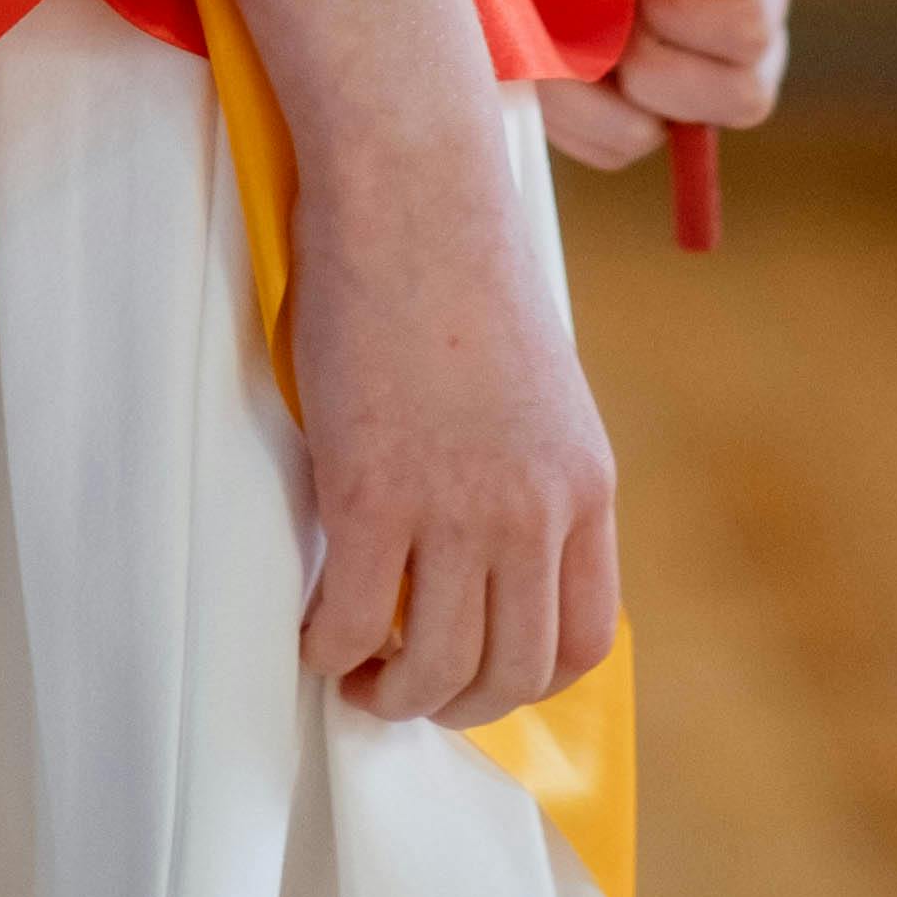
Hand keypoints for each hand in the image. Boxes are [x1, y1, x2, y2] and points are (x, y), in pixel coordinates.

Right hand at [286, 117, 622, 724]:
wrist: (414, 191)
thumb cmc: (458, 268)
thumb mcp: (535, 388)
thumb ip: (529, 471)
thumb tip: (489, 545)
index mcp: (584, 485)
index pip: (581, 641)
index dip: (524, 683)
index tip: (474, 674)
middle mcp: (536, 511)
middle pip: (510, 672)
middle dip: (451, 705)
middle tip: (400, 688)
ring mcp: (459, 506)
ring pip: (436, 664)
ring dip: (390, 692)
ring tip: (355, 674)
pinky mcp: (376, 491)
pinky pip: (355, 619)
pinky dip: (329, 647)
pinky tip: (313, 633)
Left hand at [542, 0, 826, 174]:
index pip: (750, 32)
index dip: (677, 2)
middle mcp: (747, 33)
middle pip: (738, 96)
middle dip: (647, 40)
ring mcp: (695, 87)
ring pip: (670, 125)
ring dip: (603, 67)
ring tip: (573, 9)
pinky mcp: (638, 125)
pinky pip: (618, 142)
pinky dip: (571, 100)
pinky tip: (556, 50)